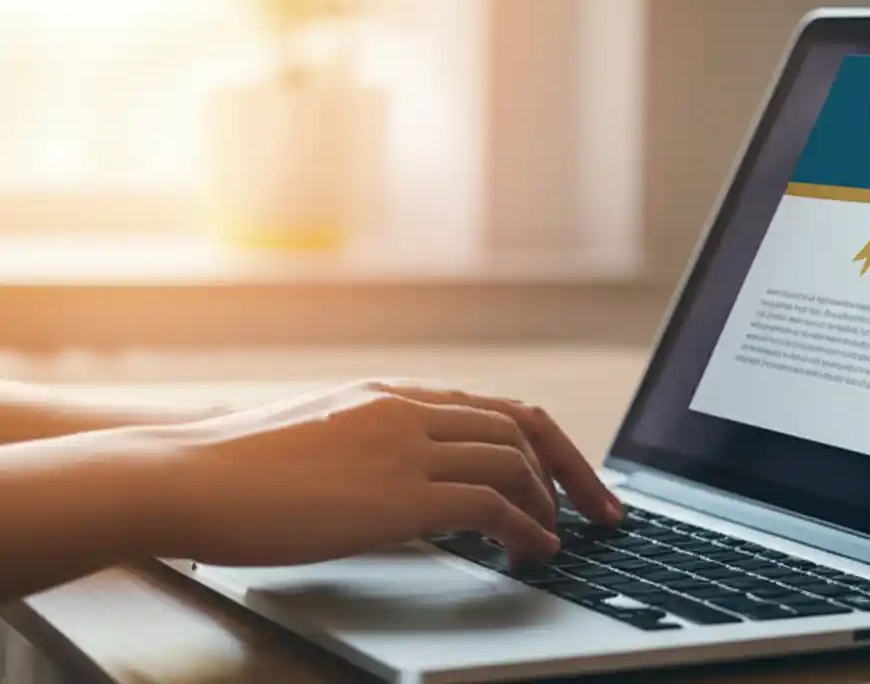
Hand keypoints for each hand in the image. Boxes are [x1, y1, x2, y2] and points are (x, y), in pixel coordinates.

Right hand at [157, 380, 621, 566]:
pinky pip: (491, 506)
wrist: (189, 475)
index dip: (551, 444)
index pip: (500, 408)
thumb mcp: (326, 437)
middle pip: (526, 427)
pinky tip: (534, 552)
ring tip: (561, 540)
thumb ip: (381, 446)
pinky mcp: (398, 494)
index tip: (576, 478)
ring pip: (516, 463)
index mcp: (396, 395)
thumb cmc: (244, 468)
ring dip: (551, 505)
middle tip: (603, 510)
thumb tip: (424, 484)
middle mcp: (411, 410)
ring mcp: (406, 448)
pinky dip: (526, 529)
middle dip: (575, 472)